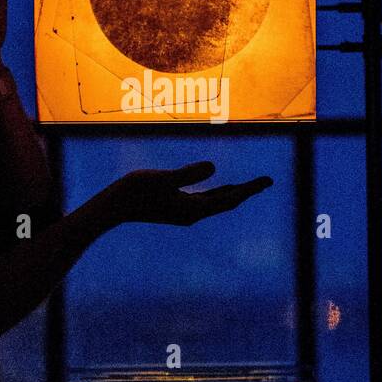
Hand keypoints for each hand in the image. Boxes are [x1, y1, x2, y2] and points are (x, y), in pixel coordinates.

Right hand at [109, 161, 271, 226]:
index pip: (230, 198)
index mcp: (194, 209)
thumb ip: (188, 174)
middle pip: (227, 201)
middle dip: (246, 191)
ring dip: (232, 193)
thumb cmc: (135, 191)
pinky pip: (203, 200)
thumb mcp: (163, 178)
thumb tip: (213, 167)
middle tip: (266, 181)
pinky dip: (215, 193)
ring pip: (215, 202)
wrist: (113, 208)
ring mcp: (183, 212)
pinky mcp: (174, 208)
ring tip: (248, 187)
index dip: (250, 188)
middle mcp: (192, 213)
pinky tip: (215, 189)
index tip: (268, 180)